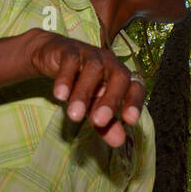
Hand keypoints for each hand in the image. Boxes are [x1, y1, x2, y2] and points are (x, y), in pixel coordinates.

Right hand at [27, 31, 144, 147]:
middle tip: (99, 122)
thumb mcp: (93, 106)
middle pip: (119, 77)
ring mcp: (91, 54)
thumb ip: (106, 124)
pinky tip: (60, 96)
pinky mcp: (70, 50)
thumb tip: (119, 142)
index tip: (130, 121)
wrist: (54, 57)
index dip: (135, 102)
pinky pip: (71, 61)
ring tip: (74, 116)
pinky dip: (65, 78)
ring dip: (84, 93)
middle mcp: (111, 63)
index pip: (135, 87)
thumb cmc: (82, 83)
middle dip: (111, 100)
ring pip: (93, 70)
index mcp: (121, 77)